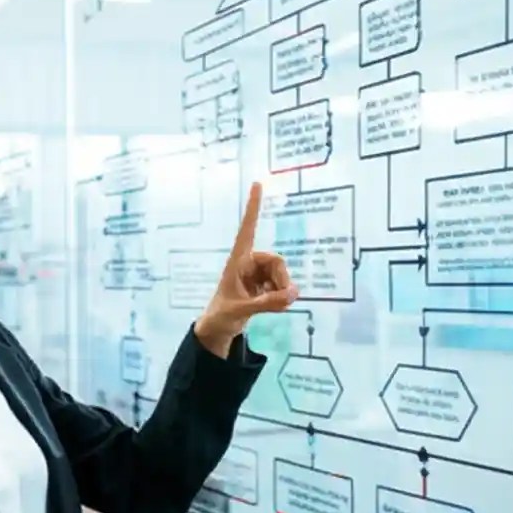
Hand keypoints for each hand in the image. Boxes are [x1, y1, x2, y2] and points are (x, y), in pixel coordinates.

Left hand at [195, 182, 298, 357]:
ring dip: (281, 289)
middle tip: (282, 299)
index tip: (257, 184)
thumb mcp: (243, 309)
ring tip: (272, 305)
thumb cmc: (222, 314)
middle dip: (282, 280)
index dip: (253, 207)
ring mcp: (257, 273)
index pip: (247, 229)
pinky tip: (273, 304)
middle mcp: (249, 262)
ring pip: (281, 273)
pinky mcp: (263, 284)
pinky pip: (281, 284)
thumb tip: (293, 294)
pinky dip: (281, 295)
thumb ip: (267, 303)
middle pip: (276, 261)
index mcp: (238, 260)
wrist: (219, 328)